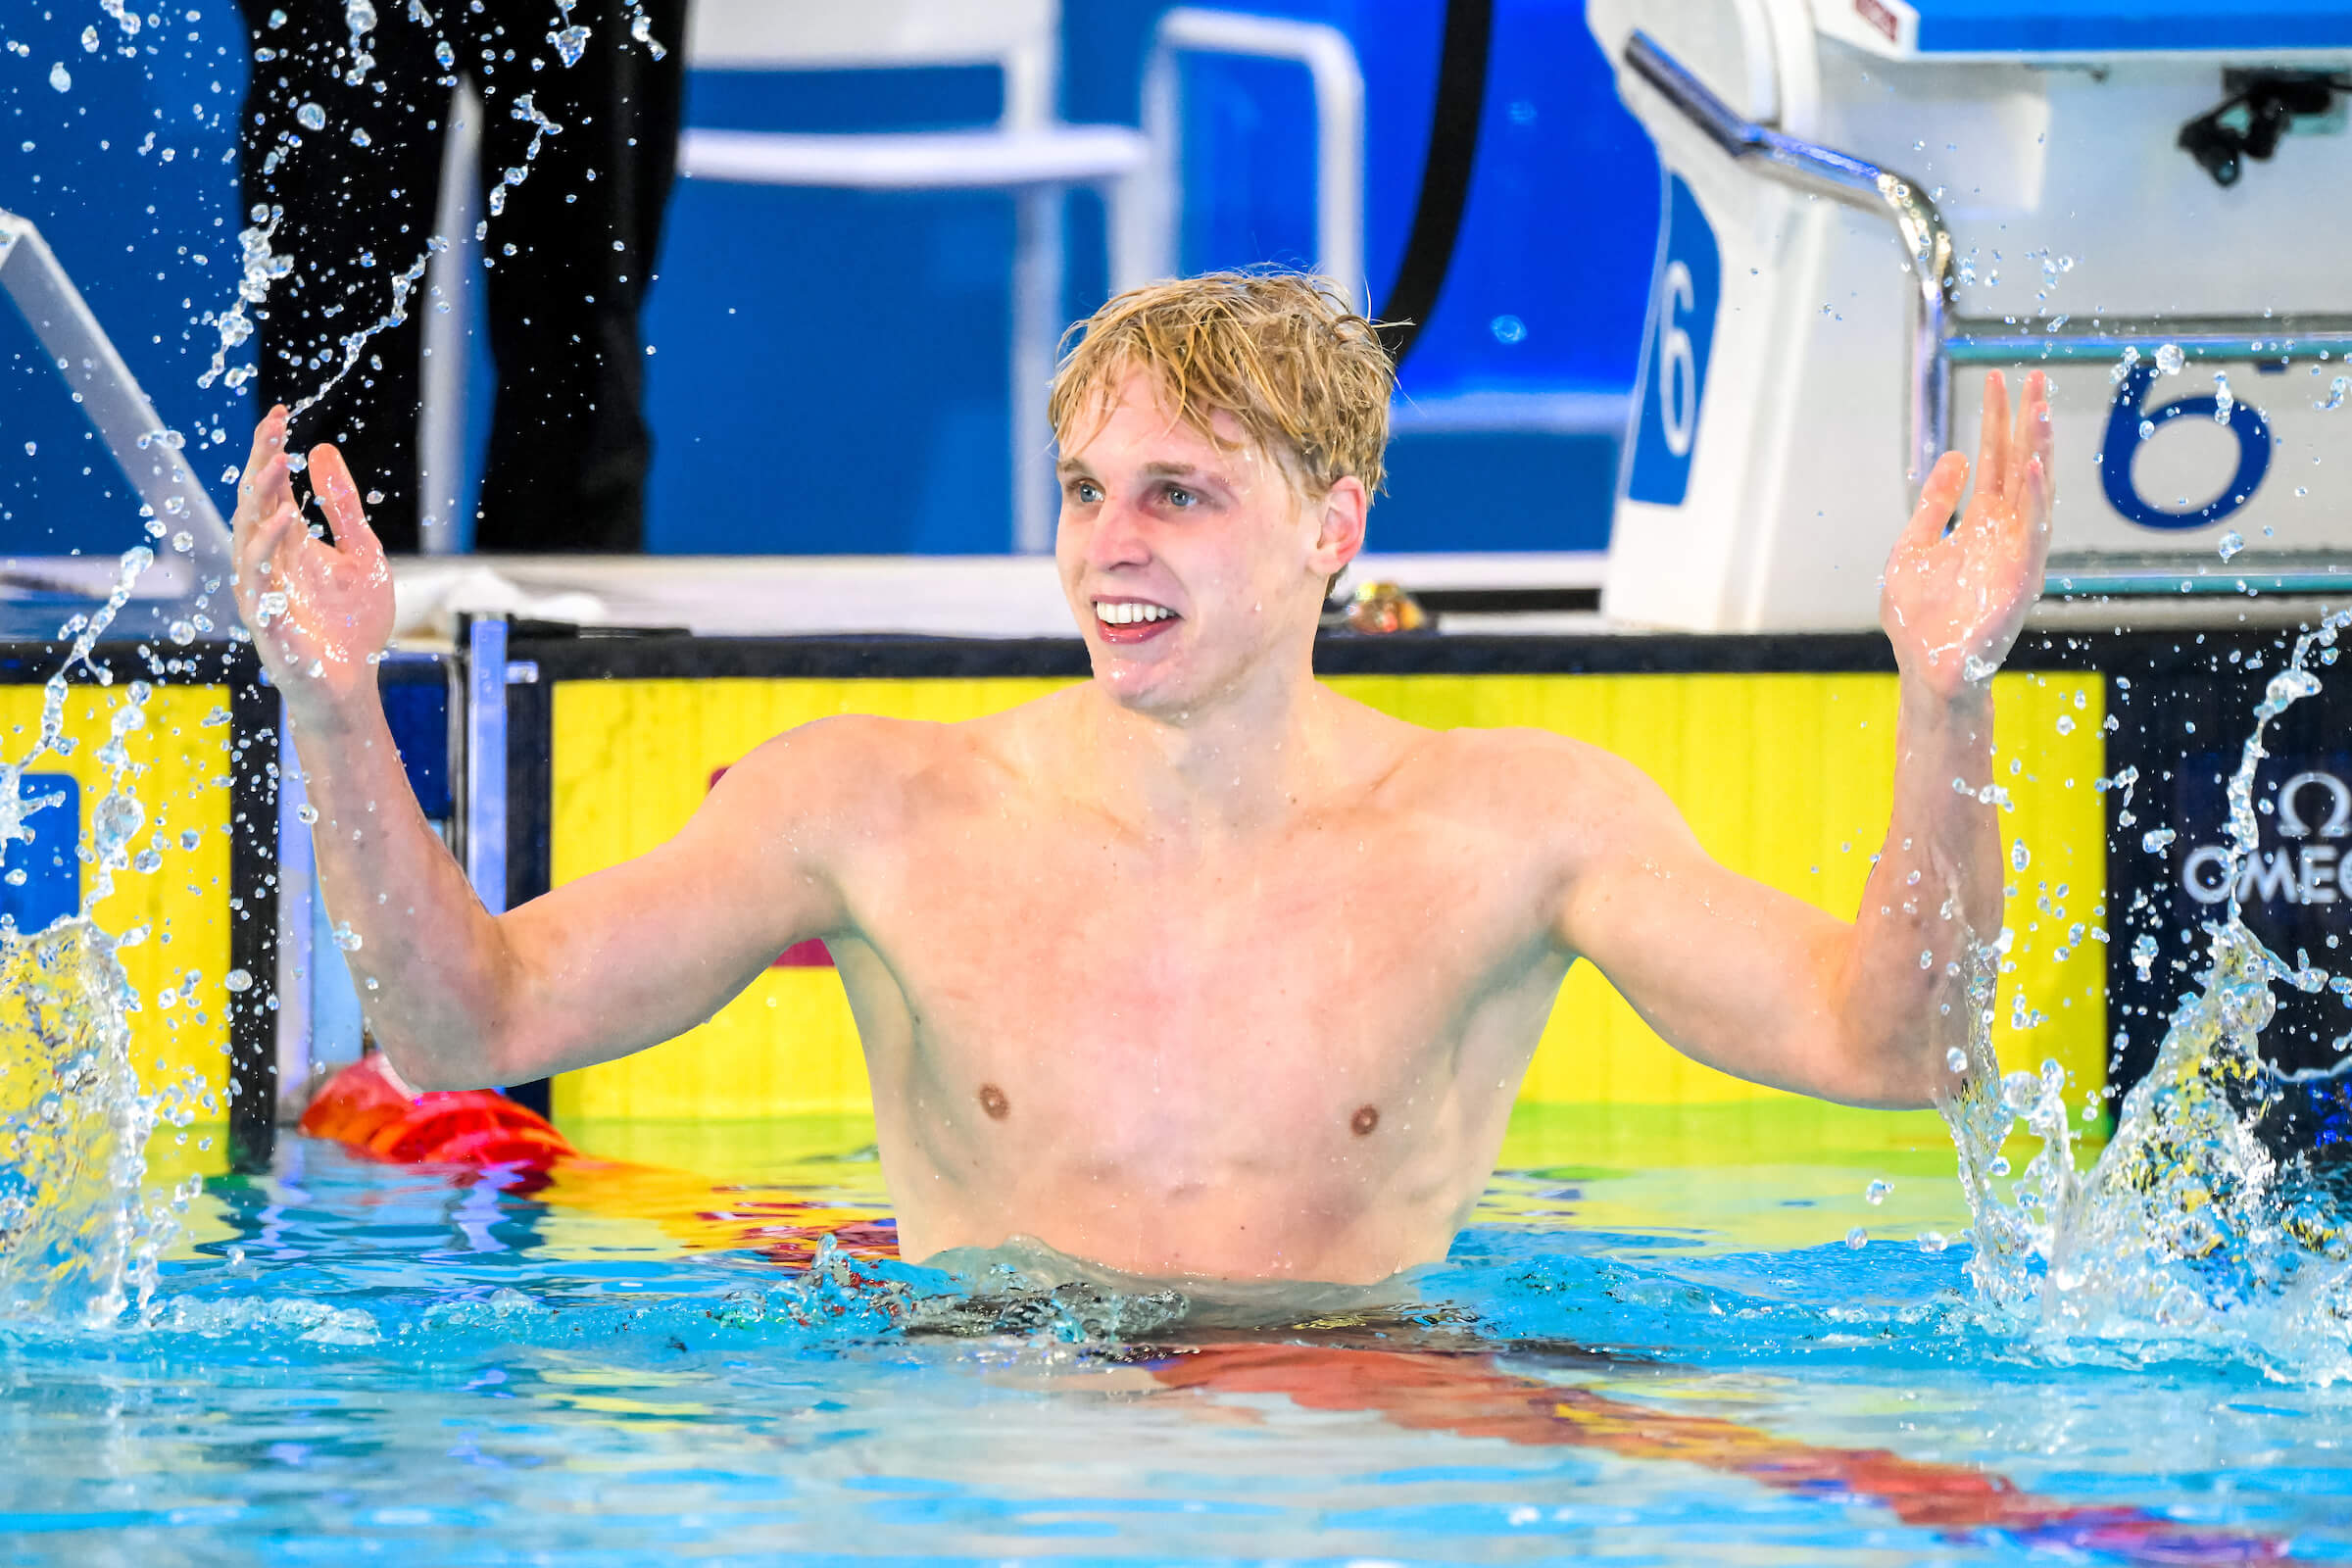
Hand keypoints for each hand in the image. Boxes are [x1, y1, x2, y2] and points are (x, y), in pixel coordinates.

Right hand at [230, 406, 394, 726]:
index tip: (280, 413)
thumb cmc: (354, 626)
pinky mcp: (268, 622)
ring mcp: (262, 593)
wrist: (353, 685)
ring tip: (276, 467)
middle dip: (260, 465)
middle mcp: (267, 563)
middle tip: (272, 427)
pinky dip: (268, 549)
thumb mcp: (362, 554)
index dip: (270, 452)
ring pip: (248, 538)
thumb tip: (321, 448)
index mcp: (287, 545)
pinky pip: (259, 581)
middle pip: (253, 505)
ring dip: (260, 501)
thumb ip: (342, 507)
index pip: (271, 489)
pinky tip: (284, 522)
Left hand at [1879, 370, 2051, 700]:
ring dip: (2038, 449)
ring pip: (2035, 489)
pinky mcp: (2022, 576)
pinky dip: (2033, 498)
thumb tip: (1955, 456)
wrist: (1928, 669)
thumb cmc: (1920, 618)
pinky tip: (2031, 465)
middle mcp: (2005, 531)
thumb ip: (1934, 505)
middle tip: (2036, 377)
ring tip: (2039, 408)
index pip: (1994, 459)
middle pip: (2020, 464)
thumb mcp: (1914, 547)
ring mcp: (2017, 552)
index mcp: (1980, 523)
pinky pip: (2034, 531)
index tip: (1999, 380)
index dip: (1996, 420)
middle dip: (2026, 421)